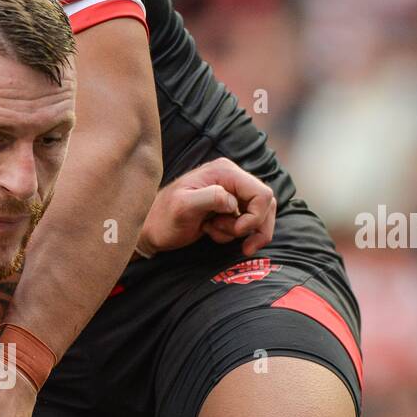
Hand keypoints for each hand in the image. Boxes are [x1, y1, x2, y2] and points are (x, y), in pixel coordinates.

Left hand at [138, 157, 275, 257]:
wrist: (150, 229)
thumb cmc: (163, 218)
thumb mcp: (183, 206)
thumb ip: (210, 198)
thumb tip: (233, 201)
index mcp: (224, 172)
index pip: (262, 193)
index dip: (256, 216)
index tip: (238, 231)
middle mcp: (231, 178)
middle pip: (266, 204)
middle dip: (254, 227)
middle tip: (241, 244)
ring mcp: (231, 192)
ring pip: (259, 215)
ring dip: (242, 232)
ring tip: (214, 232)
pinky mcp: (228, 208)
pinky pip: (246, 223)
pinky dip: (233, 234)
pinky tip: (211, 232)